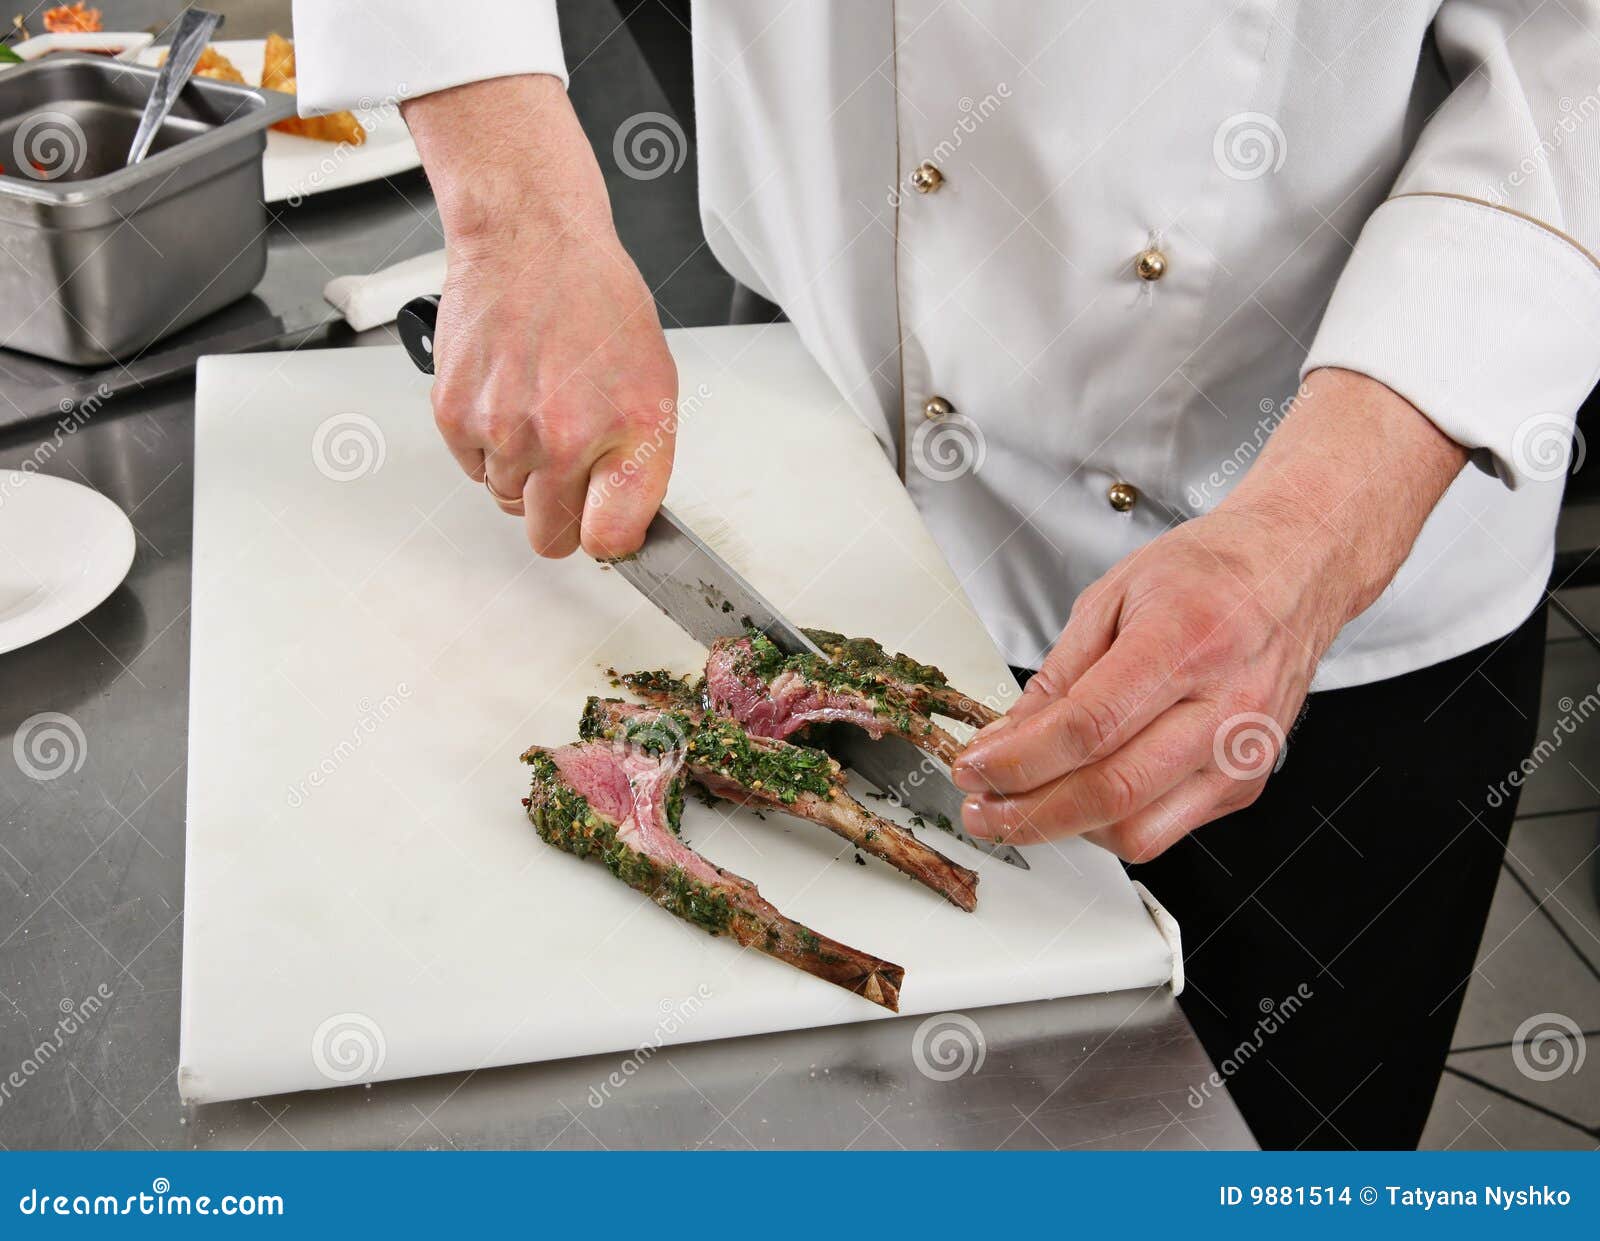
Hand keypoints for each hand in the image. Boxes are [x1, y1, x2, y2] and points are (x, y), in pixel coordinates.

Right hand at [403, 75, 677, 557]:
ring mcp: (504, 430)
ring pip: (507, 501)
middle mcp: (564, 438)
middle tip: (568, 473)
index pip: (609, 541)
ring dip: (522, 473)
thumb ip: (640, 463)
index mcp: (628, 433)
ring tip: (537, 411)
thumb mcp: (654, 384)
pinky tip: (507, 396)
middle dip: (561, 516)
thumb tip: (621, 524)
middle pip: (550, 538)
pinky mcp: (455, 415)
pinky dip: (487, 446)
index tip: (603, 527)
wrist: (531, 239)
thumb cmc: (597, 302)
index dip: (606, 539)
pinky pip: (472, 468)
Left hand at [952, 368, 1469, 860]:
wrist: (1295, 572)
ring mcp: (1241, 755)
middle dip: (1027, 812)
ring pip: (1136, 831)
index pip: (1088, 729)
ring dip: (1064, 828)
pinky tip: (1078, 794)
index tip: (973, 767)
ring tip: (1020, 804)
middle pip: (1110, 792)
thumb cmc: (1208, 572)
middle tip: (980, 808)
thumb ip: (1056, 678)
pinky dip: (1109, 823)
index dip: (1018, 761)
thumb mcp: (1113, 597)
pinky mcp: (1246, 784)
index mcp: (1186, 642)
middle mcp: (1225, 708)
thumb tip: (1003, 742)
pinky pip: (1164, 829)